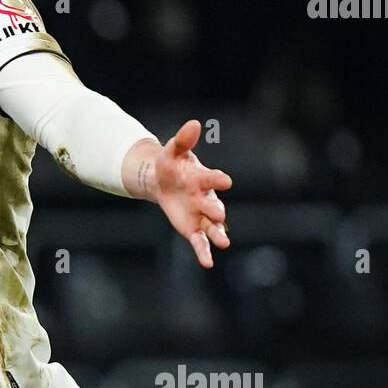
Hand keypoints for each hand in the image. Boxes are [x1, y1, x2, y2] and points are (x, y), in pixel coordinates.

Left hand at [144, 119, 232, 267]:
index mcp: (202, 178)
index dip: (218, 180)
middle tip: (219, 214)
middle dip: (216, 210)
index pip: (212, 179)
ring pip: (212, 227)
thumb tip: (193, 124)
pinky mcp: (193, 228)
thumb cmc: (171, 164)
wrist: (162, 180)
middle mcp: (205, 198)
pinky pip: (200, 241)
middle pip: (213, 205)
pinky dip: (204, 252)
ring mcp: (201, 215)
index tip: (225, 181)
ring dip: (217, 234)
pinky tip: (208, 264)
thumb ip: (183, 140)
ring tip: (224, 243)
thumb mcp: (173, 150)